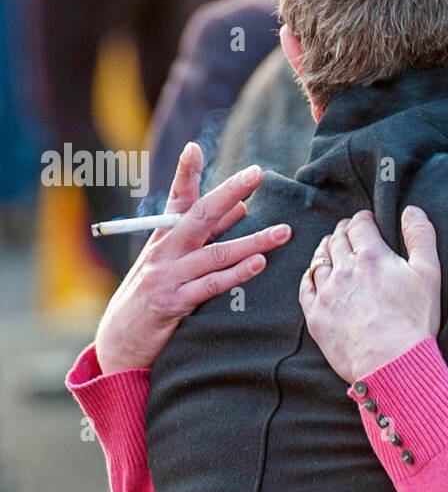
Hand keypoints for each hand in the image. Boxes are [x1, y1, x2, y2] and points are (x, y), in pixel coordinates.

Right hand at [94, 143, 291, 373]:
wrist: (119, 344)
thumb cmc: (151, 299)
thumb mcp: (172, 263)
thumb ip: (205, 236)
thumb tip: (241, 207)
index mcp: (162, 239)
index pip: (176, 200)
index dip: (185, 174)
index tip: (194, 147)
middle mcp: (164, 253)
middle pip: (200, 216)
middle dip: (230, 192)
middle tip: (257, 173)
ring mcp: (168, 277)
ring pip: (216, 253)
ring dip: (254, 241)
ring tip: (284, 231)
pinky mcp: (174, 304)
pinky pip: (212, 285)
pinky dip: (238, 274)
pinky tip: (260, 263)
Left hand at [299, 206, 441, 382]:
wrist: (393, 363)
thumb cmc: (414, 321)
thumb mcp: (429, 273)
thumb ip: (421, 236)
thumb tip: (411, 210)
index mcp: (372, 256)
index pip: (360, 226)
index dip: (363, 219)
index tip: (366, 220)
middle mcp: (344, 270)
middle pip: (337, 240)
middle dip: (343, 231)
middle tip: (348, 231)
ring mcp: (327, 294)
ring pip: (319, 261)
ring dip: (325, 250)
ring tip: (331, 248)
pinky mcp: (317, 317)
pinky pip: (306, 288)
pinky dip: (309, 276)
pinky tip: (314, 275)